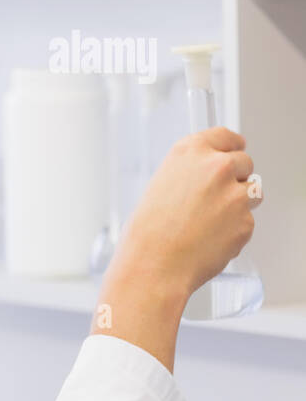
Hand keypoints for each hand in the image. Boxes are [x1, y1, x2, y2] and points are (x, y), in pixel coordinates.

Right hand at [116, 126, 258, 297]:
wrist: (154, 265)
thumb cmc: (148, 232)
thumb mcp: (160, 186)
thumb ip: (190, 175)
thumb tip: (210, 179)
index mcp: (189, 153)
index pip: (225, 136)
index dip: (231, 146)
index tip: (234, 150)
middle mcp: (216, 167)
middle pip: (244, 162)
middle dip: (235, 178)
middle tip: (214, 198)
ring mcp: (234, 194)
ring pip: (252, 191)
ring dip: (238, 203)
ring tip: (209, 222)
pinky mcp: (246, 221)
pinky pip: (247, 221)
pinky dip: (233, 230)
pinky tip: (209, 239)